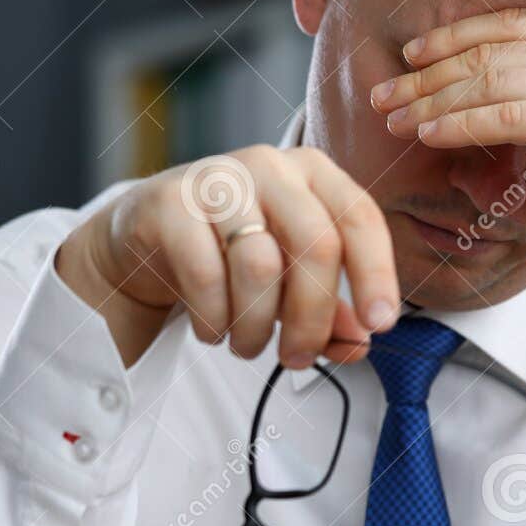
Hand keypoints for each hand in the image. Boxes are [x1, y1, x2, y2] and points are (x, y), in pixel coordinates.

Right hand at [56, 145, 400, 367]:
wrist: (147, 234)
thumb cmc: (234, 252)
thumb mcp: (292, 279)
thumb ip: (332, 311)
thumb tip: (359, 344)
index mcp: (314, 174)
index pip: (361, 218)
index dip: (376, 274)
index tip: (378, 325)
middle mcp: (271, 166)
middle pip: (316, 246)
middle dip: (312, 318)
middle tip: (297, 359)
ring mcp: (218, 179)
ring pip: (260, 266)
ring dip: (257, 326)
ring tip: (248, 345)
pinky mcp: (168, 202)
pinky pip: (205, 275)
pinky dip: (214, 318)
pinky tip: (213, 330)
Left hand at [369, 8, 525, 225]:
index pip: (512, 23)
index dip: (457, 34)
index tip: (416, 50)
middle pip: (490, 48)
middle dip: (428, 69)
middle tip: (383, 89)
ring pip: (489, 79)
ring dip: (432, 97)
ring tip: (392, 115)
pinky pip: (506, 115)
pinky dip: (461, 121)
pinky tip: (430, 132)